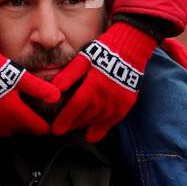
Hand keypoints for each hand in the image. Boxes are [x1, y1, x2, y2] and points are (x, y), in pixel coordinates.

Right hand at [0, 38, 61, 136]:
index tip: (49, 129)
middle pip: (20, 130)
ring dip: (13, 127)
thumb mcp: (22, 78)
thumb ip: (40, 89)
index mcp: (14, 113)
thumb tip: (57, 96)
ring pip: (4, 131)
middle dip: (29, 128)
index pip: (34, 126)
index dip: (43, 128)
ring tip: (18, 120)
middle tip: (35, 123)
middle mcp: (0, 120)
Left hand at [50, 22, 158, 142]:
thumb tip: (54, 88)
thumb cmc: (104, 52)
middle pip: (84, 117)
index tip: (55, 130)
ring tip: (73, 126)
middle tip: (61, 128)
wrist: (131, 49)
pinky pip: (110, 123)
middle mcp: (105, 98)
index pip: (75, 107)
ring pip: (95, 121)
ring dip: (83, 125)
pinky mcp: (125, 106)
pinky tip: (91, 136)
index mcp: (93, 86)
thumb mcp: (84, 59)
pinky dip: (100, 131)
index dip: (64, 120)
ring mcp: (117, 104)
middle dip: (71, 124)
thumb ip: (69, 74)